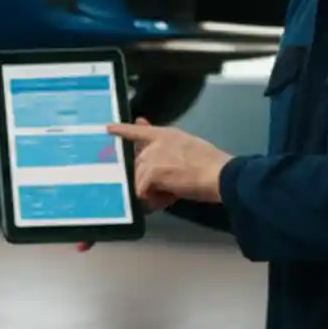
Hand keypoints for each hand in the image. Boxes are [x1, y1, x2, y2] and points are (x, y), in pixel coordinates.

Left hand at [108, 117, 232, 205]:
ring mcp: (151, 157)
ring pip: (139, 179)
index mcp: (165, 134)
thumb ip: (166, 143)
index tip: (109, 129)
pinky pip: (142, 192)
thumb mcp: (187, 145)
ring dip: (151, 191)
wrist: (218, 173)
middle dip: (147, 180)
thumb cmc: (210, 163)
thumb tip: (147, 128)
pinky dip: (153, 200)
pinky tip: (167, 199)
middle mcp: (155, 143)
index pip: (138, 130)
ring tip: (170, 195)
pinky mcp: (151, 173)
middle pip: (137, 163)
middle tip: (167, 189)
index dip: (122, 130)